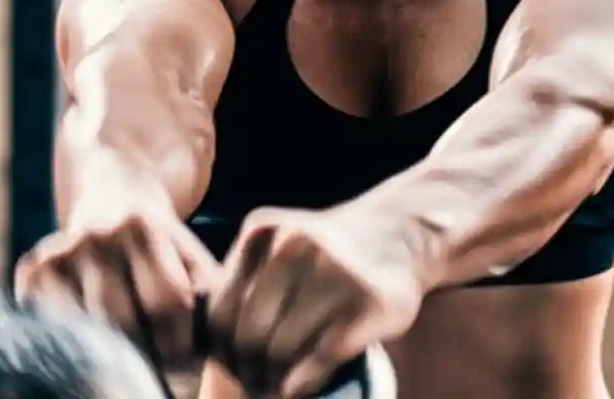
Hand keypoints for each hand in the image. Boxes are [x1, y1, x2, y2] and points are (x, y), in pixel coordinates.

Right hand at [14, 183, 219, 368]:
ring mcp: (59, 251)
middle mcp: (95, 234)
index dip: (181, 340)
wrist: (113, 199)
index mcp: (141, 226)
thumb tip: (215, 341)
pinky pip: (52, 326)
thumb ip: (210, 294)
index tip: (185, 355)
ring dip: (111, 351)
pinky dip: (73, 341)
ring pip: (87, 330)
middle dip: (147, 351)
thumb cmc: (164, 247)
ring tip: (130, 355)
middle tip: (157, 363)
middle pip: (123, 321)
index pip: (167, 302)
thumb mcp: (193, 259)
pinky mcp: (32, 269)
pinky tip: (93, 339)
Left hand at [206, 204, 433, 396]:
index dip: (222, 349)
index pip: (219, 311)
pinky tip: (298, 387)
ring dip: (274, 380)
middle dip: (248, 368)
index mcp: (263, 231)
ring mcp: (334, 272)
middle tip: (255, 381)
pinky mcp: (368, 304)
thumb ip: (245, 279)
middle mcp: (295, 245)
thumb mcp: (281, 244)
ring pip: (281, 350)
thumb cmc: (328, 254)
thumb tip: (210, 342)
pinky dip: (302, 383)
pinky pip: (320, 359)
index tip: (233, 365)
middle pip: (249, 334)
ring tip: (277, 385)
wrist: (402, 233)